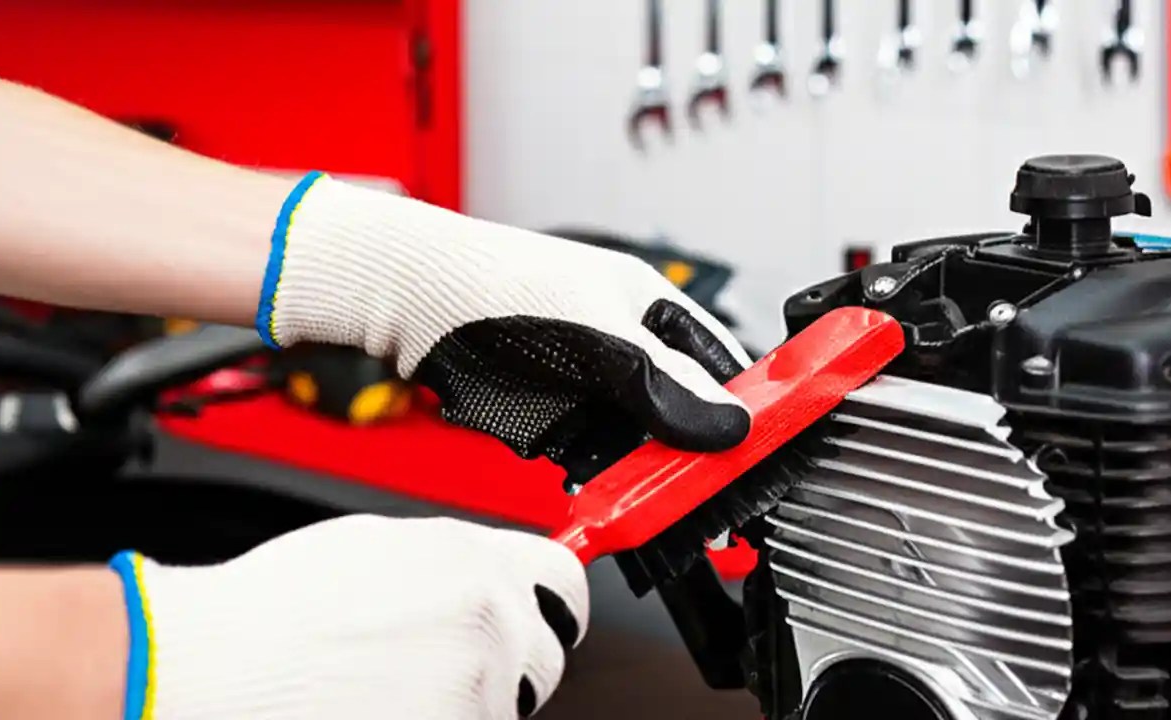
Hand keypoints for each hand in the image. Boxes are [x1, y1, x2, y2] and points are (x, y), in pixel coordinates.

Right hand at [111, 516, 588, 719]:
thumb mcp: (379, 546)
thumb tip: (492, 571)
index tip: (547, 616)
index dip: (553, 601)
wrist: (215, 667)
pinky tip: (387, 709)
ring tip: (396, 690)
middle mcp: (489, 619)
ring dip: (471, 702)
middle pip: (547, 654)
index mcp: (474, 559)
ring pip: (508, 704)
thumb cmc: (276, 608)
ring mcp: (476, 686)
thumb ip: (455, 559)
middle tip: (441, 665)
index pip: (566, 578)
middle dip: (510, 662)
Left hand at [258, 175, 750, 472]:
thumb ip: (667, 385)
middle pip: (681, 411)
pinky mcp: (551, 417)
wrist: (414, 302)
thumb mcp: (601, 336)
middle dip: (693, 452)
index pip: (720, 362)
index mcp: (650, 308)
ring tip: (659, 502)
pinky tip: (609, 496)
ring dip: (647, 473)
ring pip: (638, 442)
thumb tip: (728, 424)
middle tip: (707, 491)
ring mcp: (587, 384)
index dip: (743, 405)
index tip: (756, 448)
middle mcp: (624, 347)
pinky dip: (604, 481)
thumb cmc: (502, 285)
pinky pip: (593, 459)